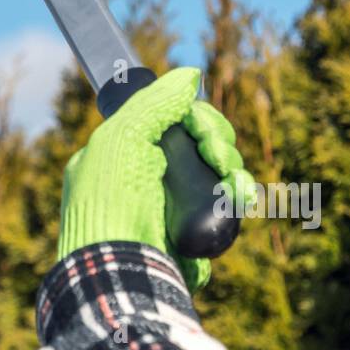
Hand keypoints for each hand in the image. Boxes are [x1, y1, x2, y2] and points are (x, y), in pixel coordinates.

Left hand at [58, 67, 256, 291]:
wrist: (120, 272)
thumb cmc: (112, 202)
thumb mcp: (123, 138)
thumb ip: (155, 103)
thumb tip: (189, 77)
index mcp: (124, 156)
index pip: (172, 124)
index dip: (197, 122)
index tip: (202, 130)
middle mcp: (145, 182)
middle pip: (200, 148)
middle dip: (220, 147)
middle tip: (220, 160)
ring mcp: (168, 212)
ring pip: (217, 178)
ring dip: (234, 174)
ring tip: (235, 186)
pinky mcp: (188, 241)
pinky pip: (222, 213)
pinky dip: (234, 203)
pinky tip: (237, 202)